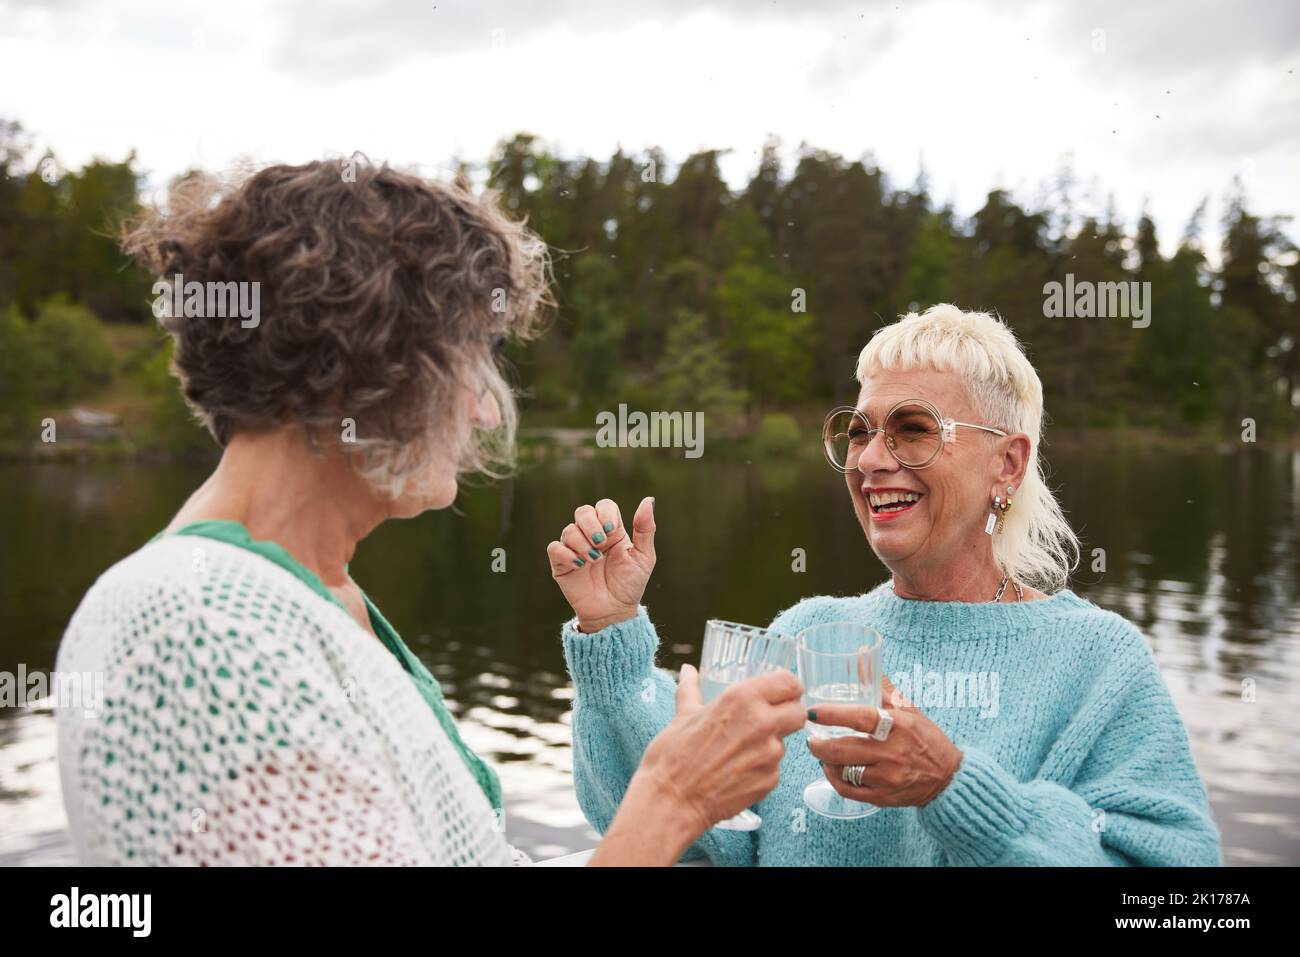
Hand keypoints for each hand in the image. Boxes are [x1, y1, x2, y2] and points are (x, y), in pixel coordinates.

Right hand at [547, 496, 655, 632]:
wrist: (615, 612)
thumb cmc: (630, 585)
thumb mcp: (643, 557)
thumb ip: (645, 529)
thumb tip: (648, 500)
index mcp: (612, 531)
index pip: (604, 505)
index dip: (605, 513)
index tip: (612, 531)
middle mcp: (591, 536)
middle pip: (582, 511)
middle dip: (591, 524)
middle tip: (601, 543)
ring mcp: (575, 549)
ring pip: (568, 530)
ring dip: (582, 543)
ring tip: (594, 560)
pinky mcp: (561, 564)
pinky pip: (554, 548)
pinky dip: (566, 554)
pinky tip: (579, 565)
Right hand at [635, 664, 805, 835]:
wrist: (672, 800)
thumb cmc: (673, 756)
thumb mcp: (683, 714)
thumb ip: (691, 689)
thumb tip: (688, 670)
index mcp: (742, 698)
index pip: (789, 682)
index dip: (788, 688)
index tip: (782, 693)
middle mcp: (762, 722)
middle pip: (799, 712)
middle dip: (788, 714)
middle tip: (769, 720)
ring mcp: (770, 754)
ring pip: (786, 741)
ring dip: (770, 743)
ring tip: (739, 751)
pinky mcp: (770, 780)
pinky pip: (775, 768)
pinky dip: (761, 768)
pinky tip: (738, 771)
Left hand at [806, 675, 963, 807]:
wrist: (948, 778)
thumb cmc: (926, 739)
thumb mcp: (910, 711)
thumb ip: (883, 688)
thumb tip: (861, 657)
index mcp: (898, 726)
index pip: (860, 718)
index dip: (833, 714)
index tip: (812, 711)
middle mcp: (892, 753)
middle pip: (844, 749)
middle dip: (819, 744)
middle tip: (811, 737)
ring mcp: (887, 778)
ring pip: (843, 771)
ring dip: (825, 761)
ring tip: (821, 752)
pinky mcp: (883, 797)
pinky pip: (848, 790)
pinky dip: (835, 779)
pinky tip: (832, 770)